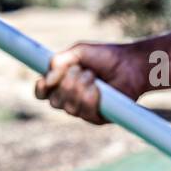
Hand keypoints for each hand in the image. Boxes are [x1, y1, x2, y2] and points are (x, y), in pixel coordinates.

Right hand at [33, 41, 150, 124]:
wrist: (129, 64)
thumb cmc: (105, 57)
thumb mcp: (79, 52)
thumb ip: (60, 60)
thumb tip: (47, 74)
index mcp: (61, 83)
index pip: (42, 94)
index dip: (41, 89)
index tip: (44, 81)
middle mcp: (70, 99)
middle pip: (55, 101)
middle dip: (66, 83)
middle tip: (81, 69)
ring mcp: (83, 110)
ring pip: (69, 107)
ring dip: (80, 87)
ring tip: (93, 76)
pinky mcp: (98, 118)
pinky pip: (86, 112)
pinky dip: (91, 96)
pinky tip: (99, 88)